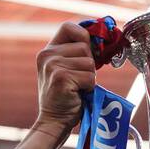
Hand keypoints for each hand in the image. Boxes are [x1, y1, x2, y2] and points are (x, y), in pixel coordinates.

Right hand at [33, 22, 97, 139]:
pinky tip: (78, 94)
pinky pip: (90, 77)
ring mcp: (53, 66)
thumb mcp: (65, 69)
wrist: (54, 121)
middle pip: (85, 47)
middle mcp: (47, 55)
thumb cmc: (65, 97)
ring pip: (89, 63)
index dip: (84, 35)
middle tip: (79, 79)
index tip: (90, 50)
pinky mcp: (61, 78)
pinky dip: (89, 87)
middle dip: (89, 64)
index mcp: (48, 50)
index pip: (68, 27)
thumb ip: (76, 54)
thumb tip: (101, 40)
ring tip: (77, 88)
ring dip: (90, 78)